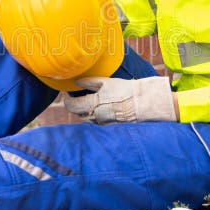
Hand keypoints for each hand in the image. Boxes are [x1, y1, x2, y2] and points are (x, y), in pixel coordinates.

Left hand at [63, 76, 177, 124]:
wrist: (142, 103)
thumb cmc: (124, 90)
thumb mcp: (105, 83)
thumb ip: (88, 82)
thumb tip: (76, 82)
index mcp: (91, 105)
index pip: (71, 106)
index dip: (67, 100)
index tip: (67, 94)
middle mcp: (94, 117)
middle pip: (78, 114)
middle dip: (76, 106)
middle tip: (77, 96)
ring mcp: (102, 124)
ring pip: (87, 119)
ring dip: (85, 111)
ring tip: (89, 102)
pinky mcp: (110, 127)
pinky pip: (97, 122)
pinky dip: (94, 115)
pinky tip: (100, 108)